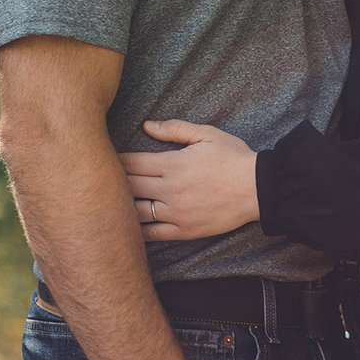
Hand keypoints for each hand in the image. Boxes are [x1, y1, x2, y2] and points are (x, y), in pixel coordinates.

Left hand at [120, 120, 260, 238]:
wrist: (258, 189)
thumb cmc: (233, 157)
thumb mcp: (207, 134)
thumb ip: (175, 129)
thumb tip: (147, 125)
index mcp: (172, 164)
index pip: (131, 162)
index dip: (115, 160)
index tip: (106, 158)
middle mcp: (169, 190)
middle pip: (128, 187)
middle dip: (112, 182)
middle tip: (101, 180)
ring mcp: (175, 213)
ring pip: (135, 212)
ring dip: (121, 207)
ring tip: (110, 203)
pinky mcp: (183, 231)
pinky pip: (151, 234)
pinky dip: (135, 231)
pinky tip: (126, 226)